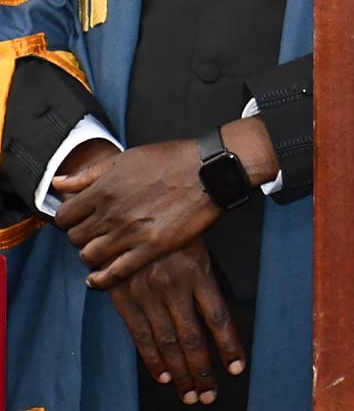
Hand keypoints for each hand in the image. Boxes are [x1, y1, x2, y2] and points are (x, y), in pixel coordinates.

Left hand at [53, 140, 219, 288]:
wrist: (210, 171)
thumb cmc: (172, 160)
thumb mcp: (127, 158)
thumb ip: (90, 173)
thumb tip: (58, 182)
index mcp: (103, 190)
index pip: (64, 216)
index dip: (68, 219)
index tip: (78, 219)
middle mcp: (111, 213)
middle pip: (75, 237)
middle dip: (81, 236)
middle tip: (93, 234)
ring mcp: (130, 233)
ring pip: (90, 256)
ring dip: (91, 255)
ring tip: (102, 250)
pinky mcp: (150, 248)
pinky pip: (115, 273)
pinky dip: (101, 279)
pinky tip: (99, 278)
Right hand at [107, 241, 245, 405]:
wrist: (129, 209)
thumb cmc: (172, 228)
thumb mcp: (197, 244)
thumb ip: (205, 278)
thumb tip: (218, 315)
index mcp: (198, 271)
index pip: (218, 317)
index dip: (228, 346)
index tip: (236, 368)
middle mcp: (174, 286)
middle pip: (192, 338)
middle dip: (202, 371)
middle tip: (209, 394)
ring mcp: (147, 294)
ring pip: (168, 342)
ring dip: (180, 373)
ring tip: (191, 394)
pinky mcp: (124, 298)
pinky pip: (139, 335)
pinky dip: (152, 359)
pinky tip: (163, 376)